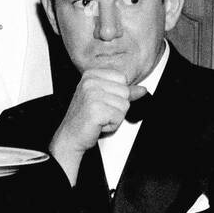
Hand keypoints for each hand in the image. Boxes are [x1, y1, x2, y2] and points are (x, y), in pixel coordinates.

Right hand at [49, 69, 143, 183]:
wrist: (70, 137)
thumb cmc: (85, 120)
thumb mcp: (104, 100)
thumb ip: (124, 93)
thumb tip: (142, 89)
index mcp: (91, 75)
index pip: (122, 79)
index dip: (117, 95)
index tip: (102, 103)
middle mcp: (90, 82)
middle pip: (125, 92)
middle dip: (117, 107)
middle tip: (100, 112)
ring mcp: (92, 95)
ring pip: (124, 105)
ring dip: (115, 117)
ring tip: (99, 119)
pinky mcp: (96, 110)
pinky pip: (119, 117)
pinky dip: (112, 126)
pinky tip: (99, 125)